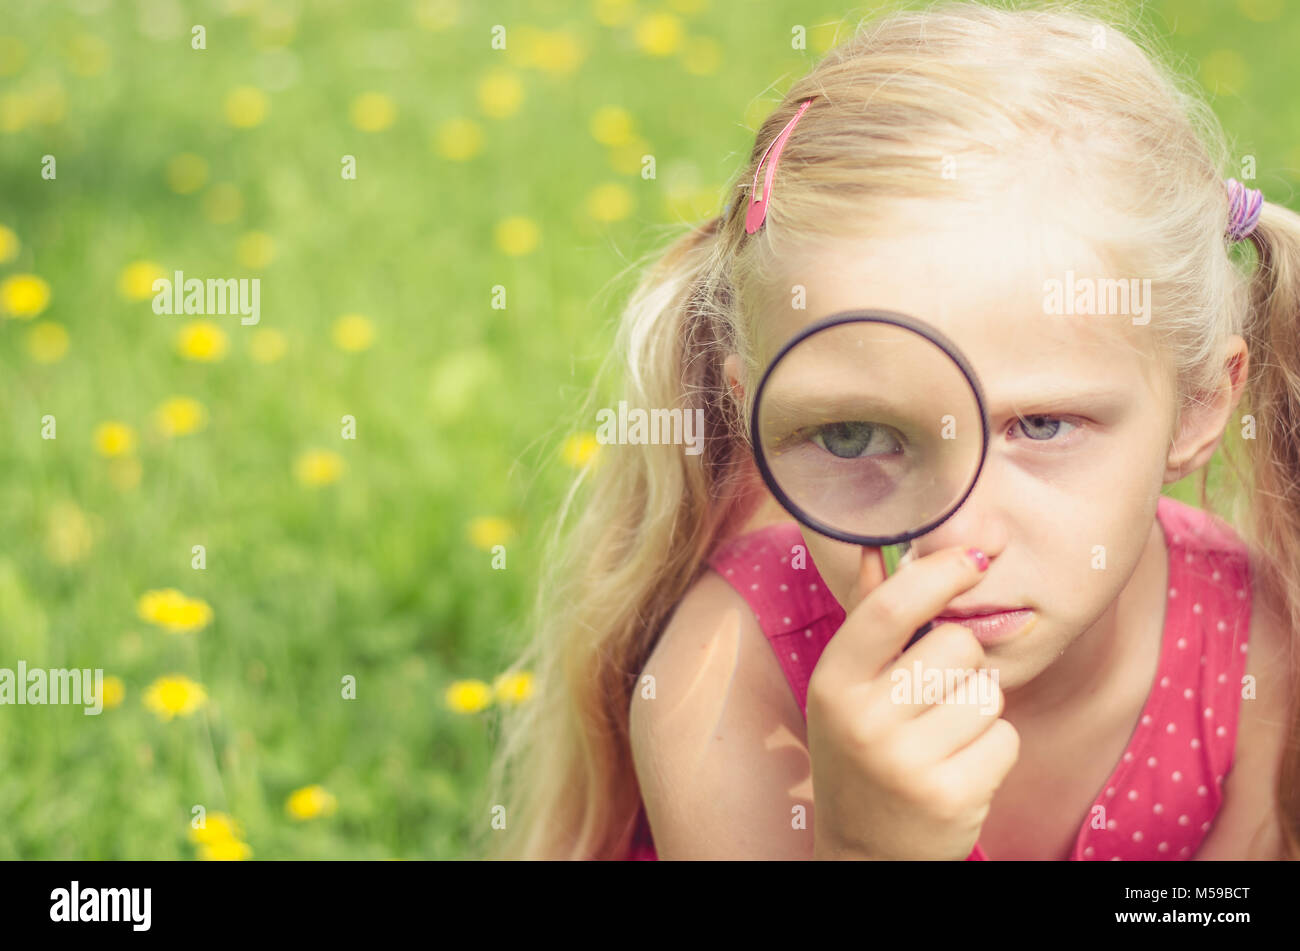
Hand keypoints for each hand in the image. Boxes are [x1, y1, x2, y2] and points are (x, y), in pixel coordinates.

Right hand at [807, 545, 1019, 859]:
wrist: (866, 853)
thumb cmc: (860, 752)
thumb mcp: (846, 687)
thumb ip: (868, 616)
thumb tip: (876, 544)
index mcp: (833, 682)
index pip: (889, 608)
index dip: (939, 573)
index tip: (974, 558)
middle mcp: (863, 720)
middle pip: (957, 645)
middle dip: (960, 664)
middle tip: (931, 698)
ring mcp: (905, 762)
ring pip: (988, 693)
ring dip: (978, 710)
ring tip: (942, 738)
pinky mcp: (951, 796)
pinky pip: (1006, 739)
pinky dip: (993, 751)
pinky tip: (959, 768)